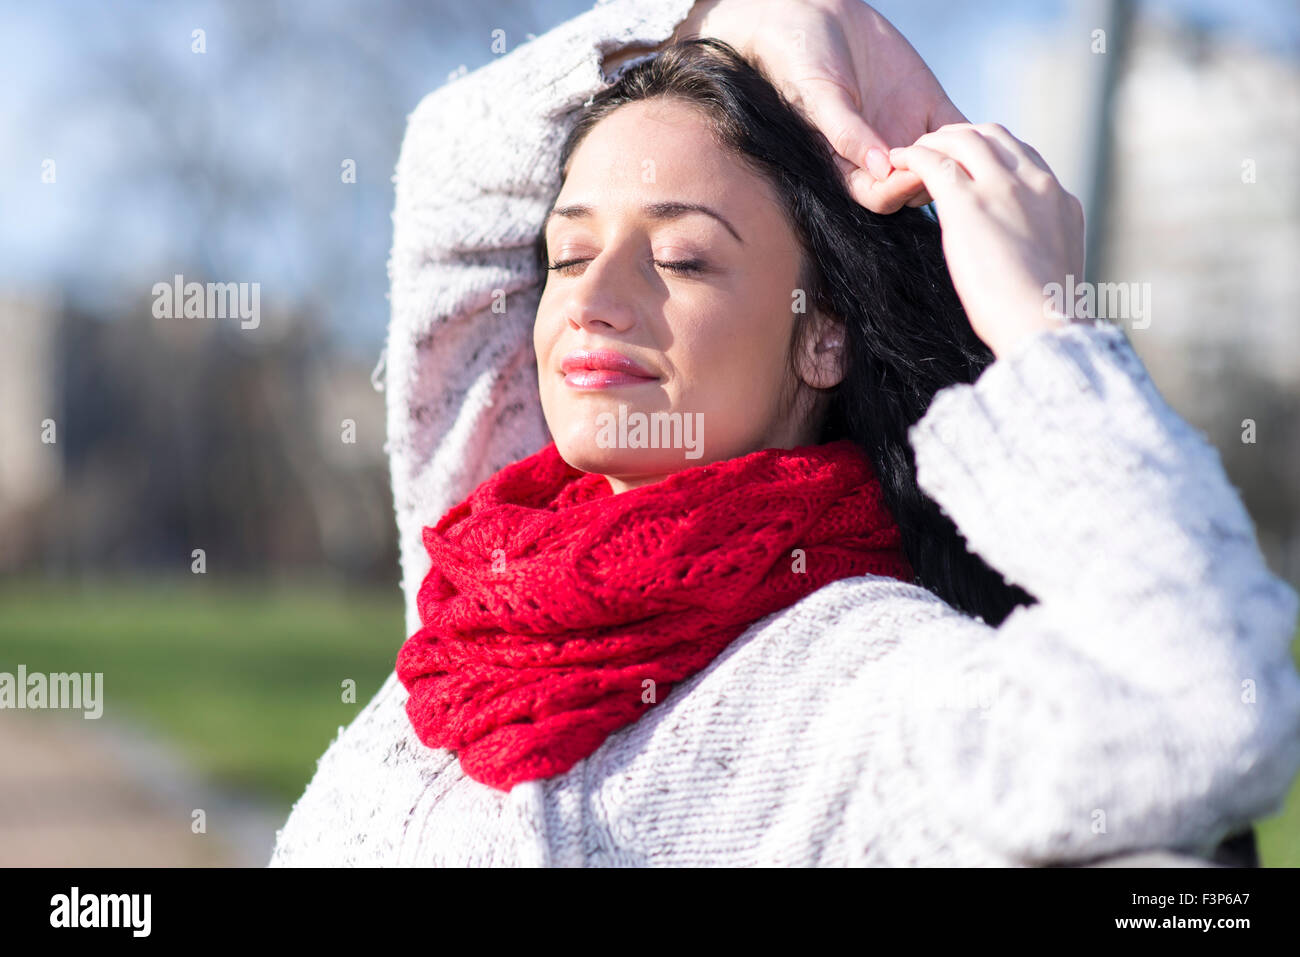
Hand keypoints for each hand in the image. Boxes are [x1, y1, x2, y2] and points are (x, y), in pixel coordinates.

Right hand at [670, 0, 966, 212]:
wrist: (811, 15)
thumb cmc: (799, 59)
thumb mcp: (818, 96)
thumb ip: (845, 134)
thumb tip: (879, 169)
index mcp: (846, 165)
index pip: (879, 196)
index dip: (898, 190)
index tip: (914, 173)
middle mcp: (877, 156)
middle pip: (913, 189)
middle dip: (931, 179)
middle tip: (943, 158)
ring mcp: (904, 131)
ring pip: (939, 164)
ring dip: (951, 158)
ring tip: (956, 141)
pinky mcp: (926, 104)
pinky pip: (954, 127)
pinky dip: (967, 132)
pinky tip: (965, 126)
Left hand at [887, 123, 1086, 358]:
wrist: (1043, 323)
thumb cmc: (1044, 313)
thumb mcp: (1055, 264)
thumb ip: (1040, 244)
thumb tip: (1025, 255)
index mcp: (1060, 198)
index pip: (1023, 155)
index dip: (992, 151)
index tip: (970, 162)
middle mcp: (1035, 183)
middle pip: (994, 135)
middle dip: (960, 136)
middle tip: (934, 148)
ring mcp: (1002, 188)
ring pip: (964, 140)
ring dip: (935, 141)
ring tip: (911, 153)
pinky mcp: (968, 203)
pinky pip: (935, 163)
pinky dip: (914, 156)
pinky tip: (898, 163)